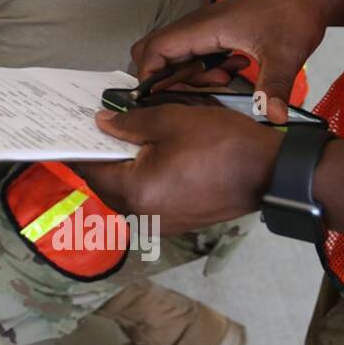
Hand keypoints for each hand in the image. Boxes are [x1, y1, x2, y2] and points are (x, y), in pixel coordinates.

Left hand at [72, 105, 282, 234]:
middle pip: (106, 185)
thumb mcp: (170, 121)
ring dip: (122, 168)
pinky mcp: (180, 221)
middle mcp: (144, 216)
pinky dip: (142, 179)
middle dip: (100, 157)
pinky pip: (149, 200)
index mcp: (136, 192)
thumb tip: (101, 123)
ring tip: (124, 139)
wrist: (272, 172)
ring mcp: (163, 223)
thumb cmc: (221, 143)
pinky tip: (149, 156)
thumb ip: (129, 124)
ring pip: (127, 193)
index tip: (71, 131)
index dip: (79, 148)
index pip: (91, 170)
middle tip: (98, 129)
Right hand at [129, 0, 327, 123]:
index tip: (162, 98)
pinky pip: (193, 50)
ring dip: (189, 73)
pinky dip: (203, 67)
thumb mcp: (284, 56)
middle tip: (196, 91)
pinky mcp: (216, 30)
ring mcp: (205, 26)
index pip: (155, 49)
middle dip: (165, 77)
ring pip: (175, 52)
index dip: (150, 76)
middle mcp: (198, 24)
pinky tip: (233, 71)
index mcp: (203, 27)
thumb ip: (273, 88)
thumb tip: (273, 117)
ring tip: (223, 81)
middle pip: (155, 50)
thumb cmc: (294, 14)